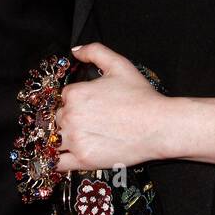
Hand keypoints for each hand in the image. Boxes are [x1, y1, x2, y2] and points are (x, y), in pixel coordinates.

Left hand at [54, 42, 168, 171]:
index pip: (63, 97)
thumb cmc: (141, 97)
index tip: (90, 106)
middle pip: (57, 118)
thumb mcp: (119, 64)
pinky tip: (64, 157)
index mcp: (75, 93)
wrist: (159, 126)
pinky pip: (57, 163)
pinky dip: (56, 161)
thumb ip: (94, 51)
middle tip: (90, 122)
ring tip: (80, 139)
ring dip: (63, 139)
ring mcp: (75, 140)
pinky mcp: (83, 159)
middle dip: (69, 119)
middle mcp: (70, 116)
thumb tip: (75, 51)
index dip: (75, 101)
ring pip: (55, 139)